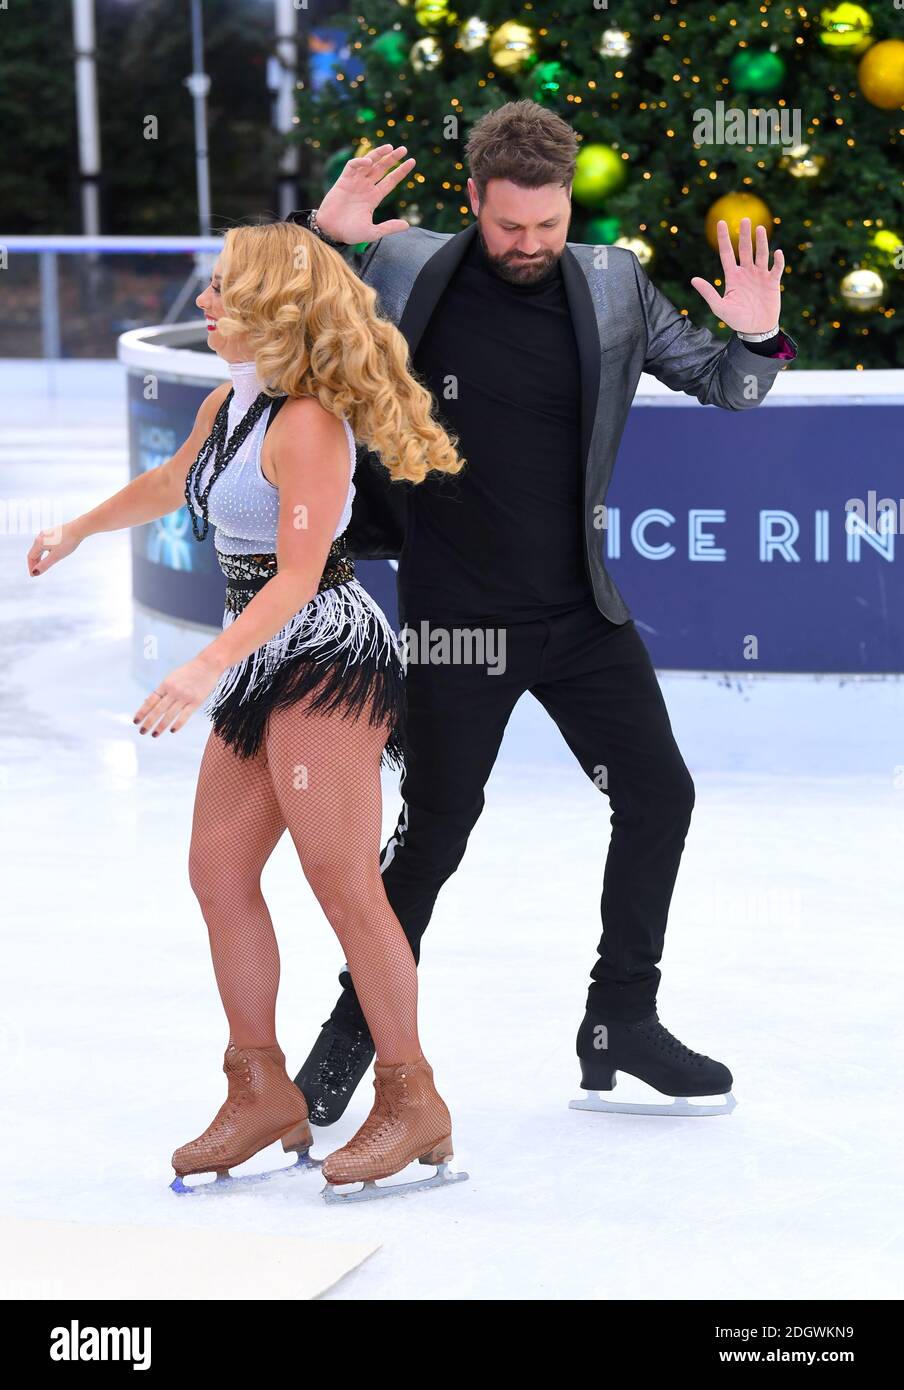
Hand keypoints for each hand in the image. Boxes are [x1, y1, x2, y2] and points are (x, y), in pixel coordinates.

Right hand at [27, 521, 83, 576]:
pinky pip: (45, 544)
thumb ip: (45, 564)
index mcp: (39, 542)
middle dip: (35, 563)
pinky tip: (50, 554)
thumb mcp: (56, 556)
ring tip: (43, 565)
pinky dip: (45, 552)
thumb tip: (35, 572)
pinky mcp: (53, 532)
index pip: (30, 557)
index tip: (33, 575)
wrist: (78, 528)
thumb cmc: (68, 542)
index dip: (31, 567)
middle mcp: (40, 536)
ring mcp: (46, 533)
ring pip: (40, 548)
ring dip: (40, 557)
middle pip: (34, 552)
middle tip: (37, 572)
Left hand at [133, 653, 222, 737]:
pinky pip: (185, 716)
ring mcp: (185, 697)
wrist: (208, 664)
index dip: (142, 712)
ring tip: (154, 734)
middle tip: (142, 731)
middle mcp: (174, 691)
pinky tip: (172, 731)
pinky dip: (178, 724)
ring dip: (160, 726)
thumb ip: (162, 690)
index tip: (136, 721)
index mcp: (165, 684)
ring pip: (170, 715)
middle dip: (148, 722)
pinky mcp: (196, 701)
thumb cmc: (188, 672)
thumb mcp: (172, 677)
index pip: (150, 701)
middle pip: (158, 710)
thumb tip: (147, 703)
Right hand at [316, 144, 415, 243]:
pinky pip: (352, 166)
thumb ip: (389, 227)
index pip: (390, 181)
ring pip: (369, 163)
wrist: (331, 232)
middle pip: (382, 168)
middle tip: (404, 149)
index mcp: (374, 198)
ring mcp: (355, 182)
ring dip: (378, 154)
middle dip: (392, 158)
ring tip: (390, 147)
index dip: (401, 171)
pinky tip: (369, 161)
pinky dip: (360, 162)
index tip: (412, 161)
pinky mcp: (343, 180)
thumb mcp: (373, 232)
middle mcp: (366, 187)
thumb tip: (408, 225)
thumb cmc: (350, 233)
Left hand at [691, 218, 783, 333]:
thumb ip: (708, 292)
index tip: (721, 223)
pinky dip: (777, 260)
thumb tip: (693, 279)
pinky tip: (777, 253)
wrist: (755, 330)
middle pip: (744, 249)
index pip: (726, 253)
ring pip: (760, 254)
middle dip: (744, 235)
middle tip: (744, 219)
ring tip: (759, 228)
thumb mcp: (720, 307)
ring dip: (761, 242)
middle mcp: (746, 272)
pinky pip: (776, 268)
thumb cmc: (737, 319)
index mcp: (732, 276)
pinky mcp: (772, 281)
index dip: (723, 238)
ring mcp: (760, 275)